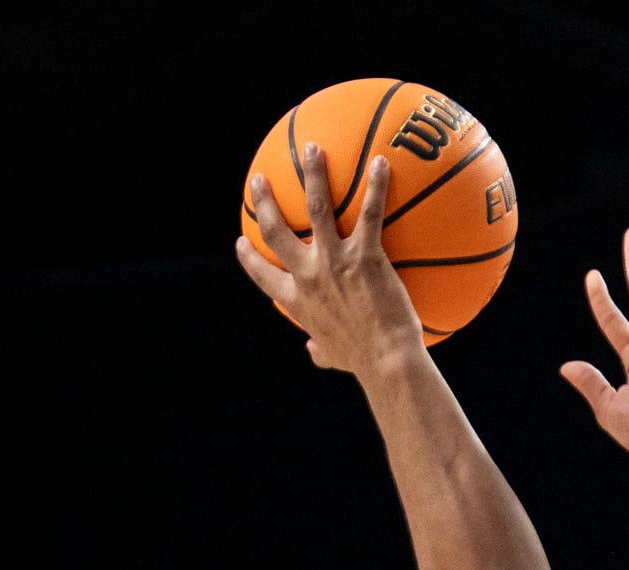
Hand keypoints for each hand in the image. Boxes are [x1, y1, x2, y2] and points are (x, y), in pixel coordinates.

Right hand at [234, 144, 424, 373]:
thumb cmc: (362, 362)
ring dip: (313, 174)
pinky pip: (370, 213)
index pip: (262, 275)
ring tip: (312, 148)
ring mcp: (335, 262)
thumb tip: (314, 353)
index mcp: (296, 301)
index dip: (249, 258)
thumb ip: (320, 351)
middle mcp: (308, 275)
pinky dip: (376, 185)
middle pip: (276, 229)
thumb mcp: (333, 358)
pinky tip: (382, 162)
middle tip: (259, 180)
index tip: (242, 242)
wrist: (386, 362)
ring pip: (317, 207)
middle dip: (264, 200)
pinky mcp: (365, 256)